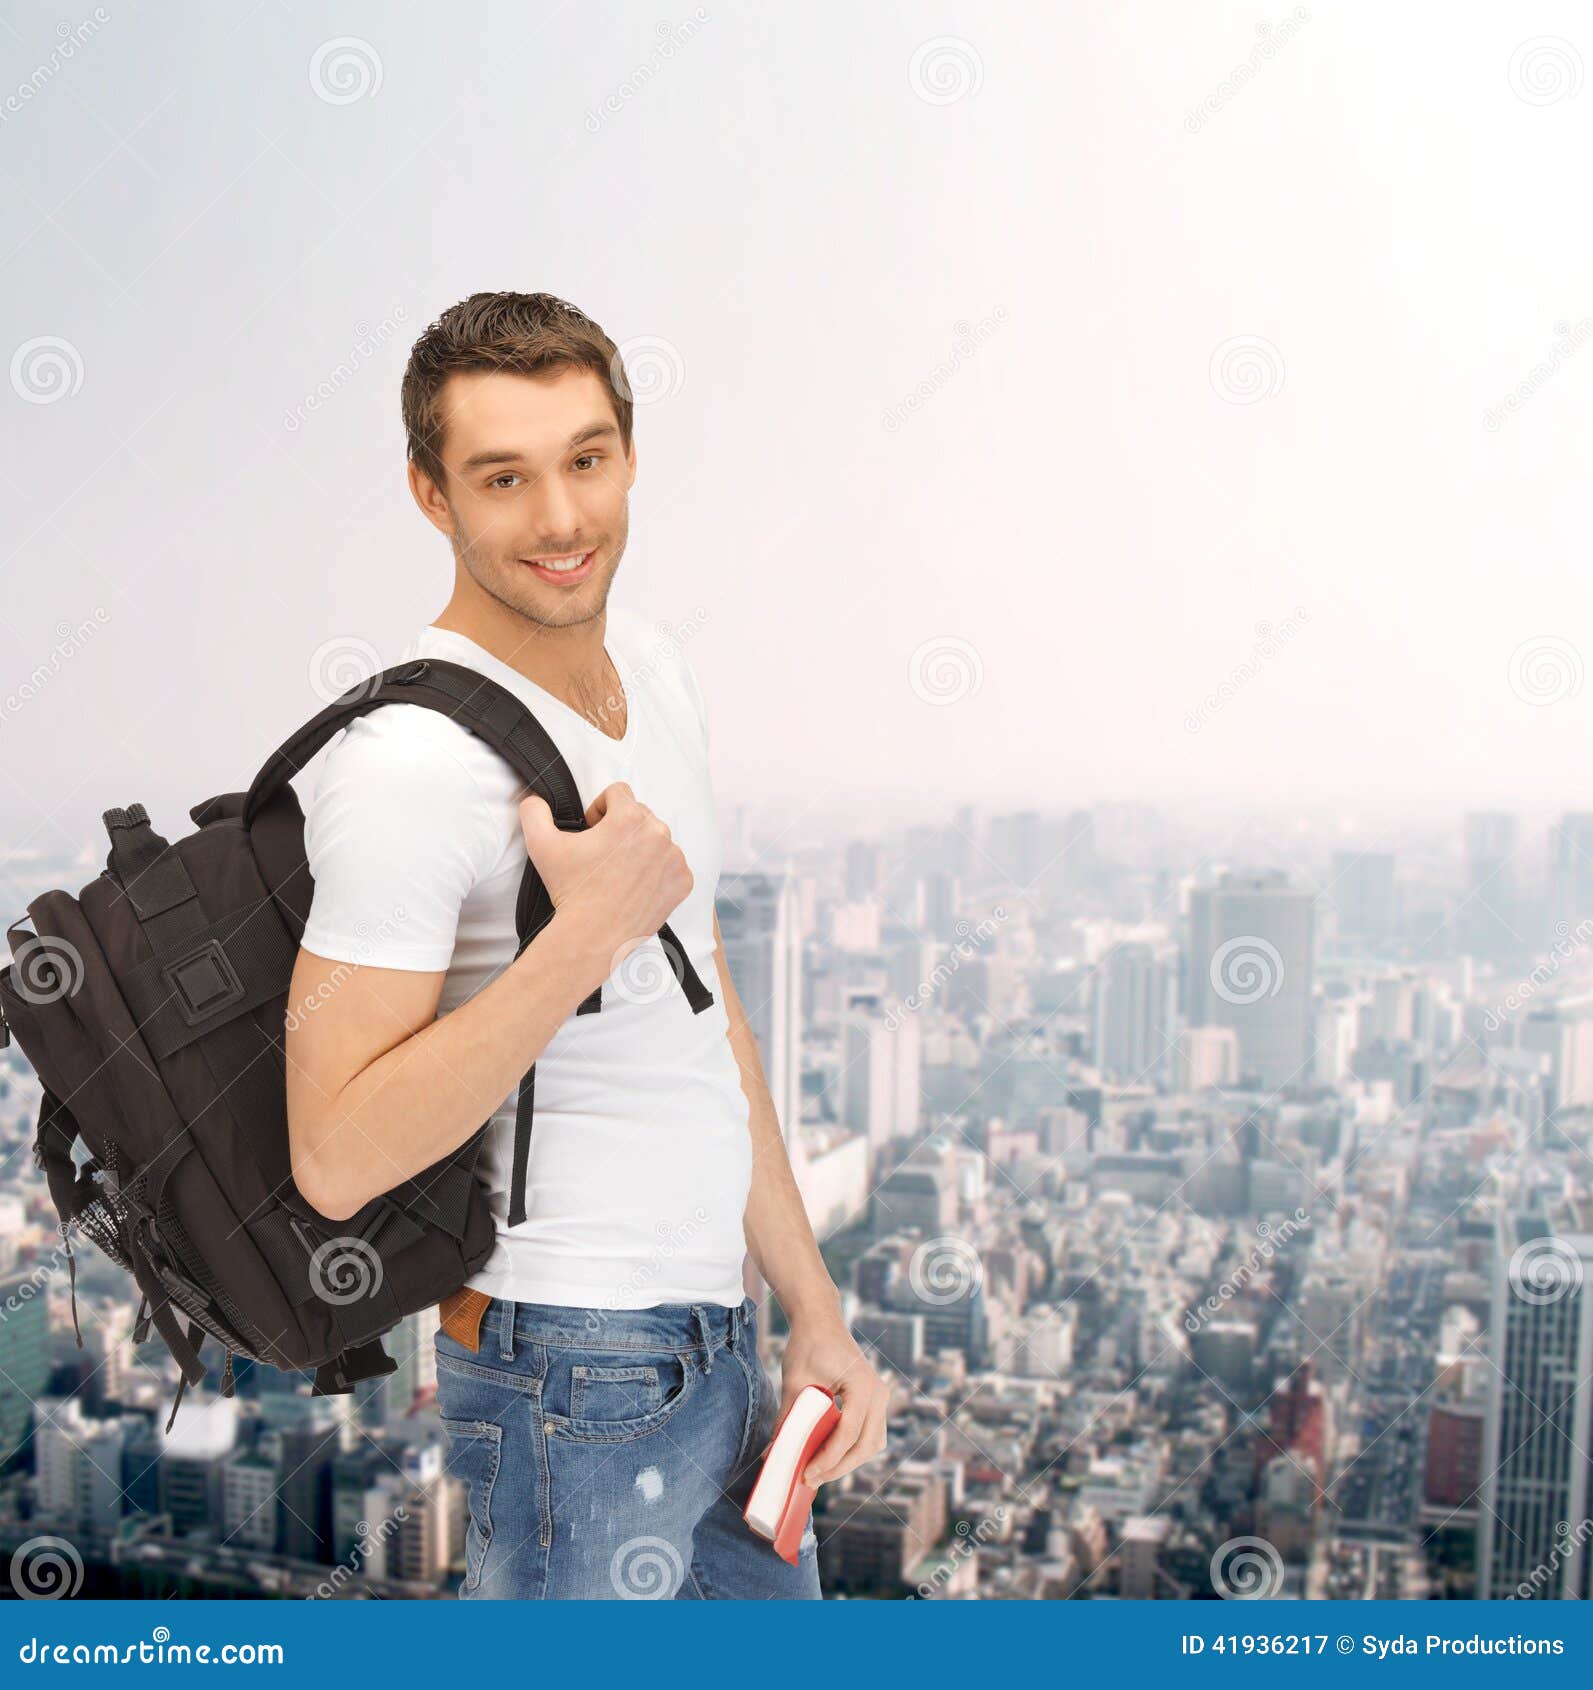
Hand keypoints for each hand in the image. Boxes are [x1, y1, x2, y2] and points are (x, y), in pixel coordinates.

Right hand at [520, 782, 692, 969]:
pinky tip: (635, 885)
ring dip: (640, 849)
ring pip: (657, 840)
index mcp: (629, 817)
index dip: (600, 809)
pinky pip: (671, 865)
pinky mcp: (682, 881)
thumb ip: (534, 811)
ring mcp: (674, 859)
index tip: (592, 830)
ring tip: (619, 872)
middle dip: (620, 829)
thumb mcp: (541, 845)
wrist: (592, 936)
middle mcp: (658, 834)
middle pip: (639, 815)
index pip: (618, 792)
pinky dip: (657, 872)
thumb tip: (534, 800)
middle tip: (603, 854)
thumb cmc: (572, 891)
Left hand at [780, 1312, 888, 1486]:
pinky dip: (853, 1449)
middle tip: (811, 1479)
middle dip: (839, 1467)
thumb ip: (788, 1418)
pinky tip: (830, 1456)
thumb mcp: (794, 1382)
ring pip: (872, 1443)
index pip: (848, 1434)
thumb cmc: (807, 1346)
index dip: (828, 1460)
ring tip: (819, 1471)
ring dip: (848, 1461)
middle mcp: (878, 1392)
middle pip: (866, 1445)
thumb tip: (775, 1453)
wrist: (820, 1321)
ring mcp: (880, 1396)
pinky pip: (871, 1433)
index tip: (806, 1474)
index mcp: (862, 1385)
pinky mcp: (874, 1399)